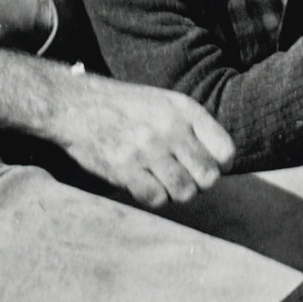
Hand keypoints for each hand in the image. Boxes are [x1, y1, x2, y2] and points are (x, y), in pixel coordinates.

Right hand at [51, 75, 235, 209]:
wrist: (77, 106)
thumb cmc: (125, 107)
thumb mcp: (165, 102)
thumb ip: (193, 127)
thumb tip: (220, 163)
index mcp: (184, 110)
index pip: (225, 151)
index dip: (220, 165)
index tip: (206, 166)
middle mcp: (170, 129)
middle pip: (208, 177)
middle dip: (199, 184)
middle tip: (183, 178)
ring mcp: (147, 149)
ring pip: (185, 192)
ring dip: (176, 193)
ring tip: (162, 181)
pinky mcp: (125, 168)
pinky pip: (156, 199)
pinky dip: (154, 198)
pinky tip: (144, 185)